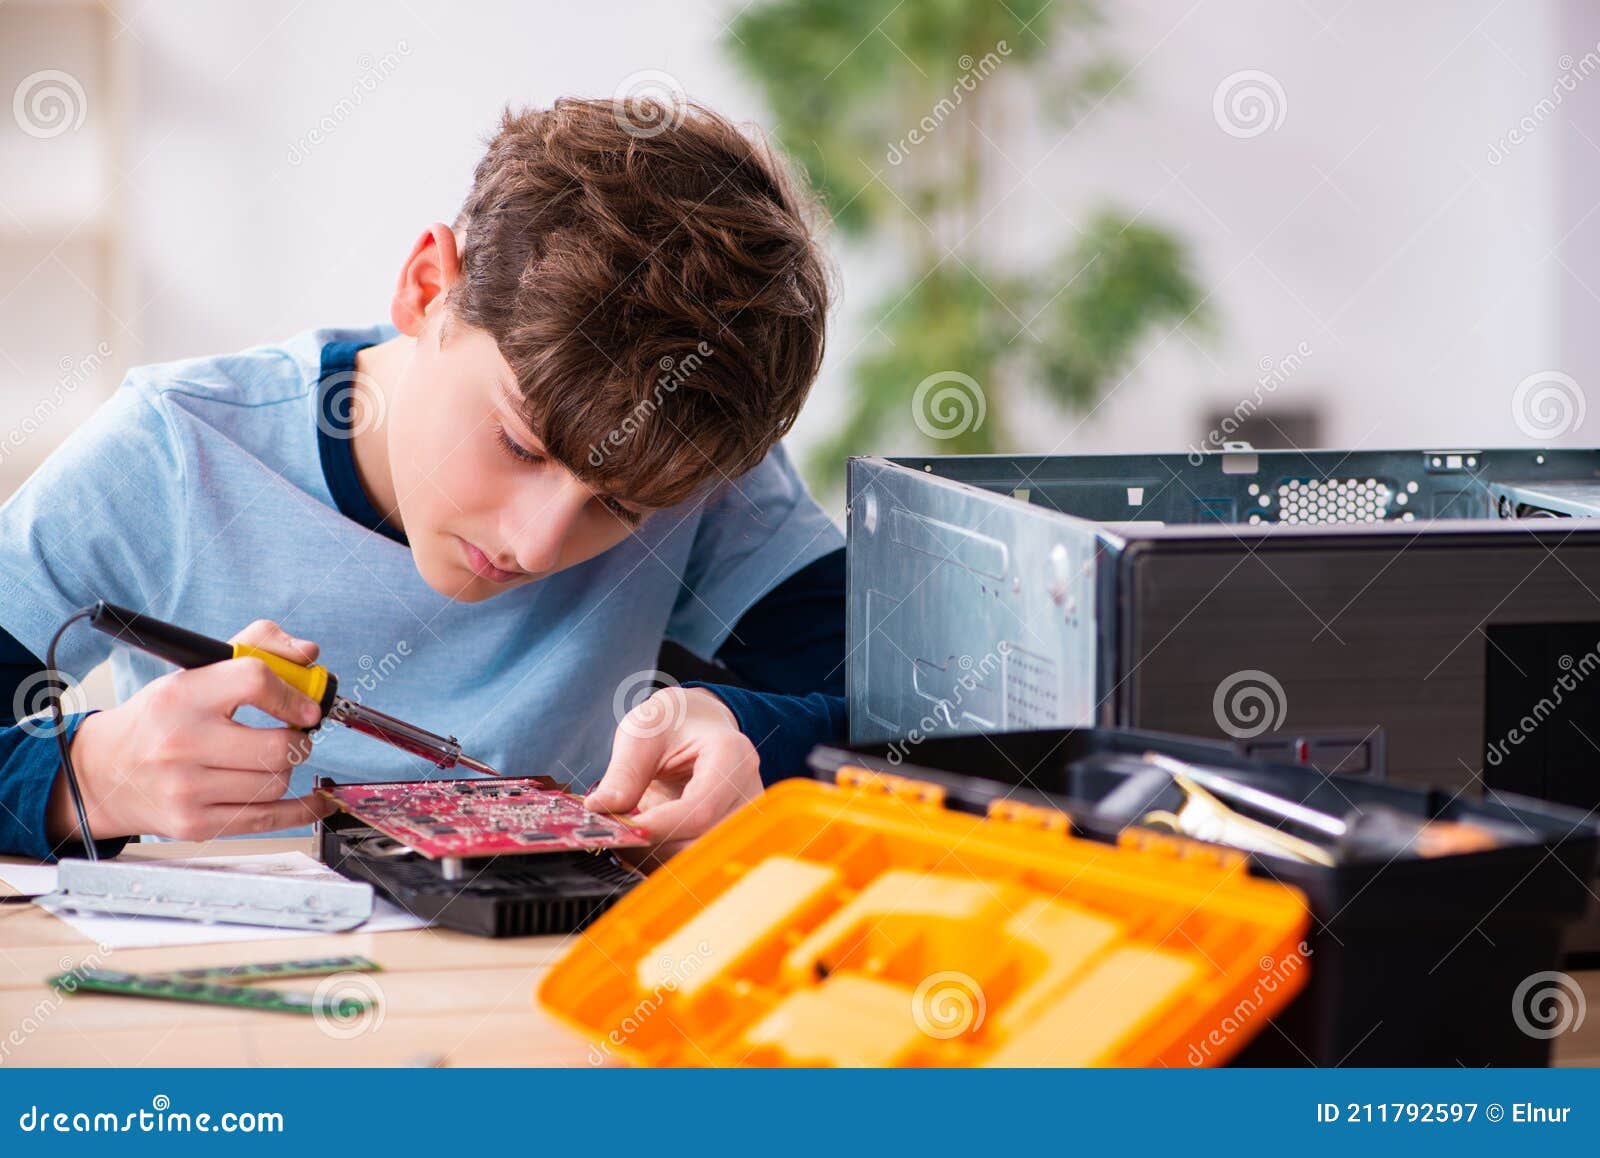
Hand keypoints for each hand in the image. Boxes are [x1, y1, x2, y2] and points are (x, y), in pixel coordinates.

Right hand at [46, 619, 334, 845]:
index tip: (307, 707)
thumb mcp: (196, 672)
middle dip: (299, 739)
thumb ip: (257, 647)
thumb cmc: (162, 719)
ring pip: (277, 782)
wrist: (104, 773)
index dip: (293, 694)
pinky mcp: (195, 824)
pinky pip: (269, 820)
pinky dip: (301, 809)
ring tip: (267, 760)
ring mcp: (187, 790)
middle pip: (278, 746)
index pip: (255, 681)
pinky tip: (315, 800)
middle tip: (292, 735)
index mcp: (182, 695)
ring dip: (285, 769)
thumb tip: (308, 654)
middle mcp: (181, 743)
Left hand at [585, 686, 761, 862]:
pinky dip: (664, 856)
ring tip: (627, 830)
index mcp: (731, 756)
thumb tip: (600, 808)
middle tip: (616, 832)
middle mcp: (746, 791)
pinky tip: (643, 837)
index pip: (699, 810)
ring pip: (700, 856)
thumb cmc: (672, 723)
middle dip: (655, 845)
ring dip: (657, 854)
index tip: (621, 830)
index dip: (659, 828)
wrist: (696, 724)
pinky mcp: (730, 834)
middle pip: (703, 841)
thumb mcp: (641, 734)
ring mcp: (743, 817)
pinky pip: (698, 858)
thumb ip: (623, 773)